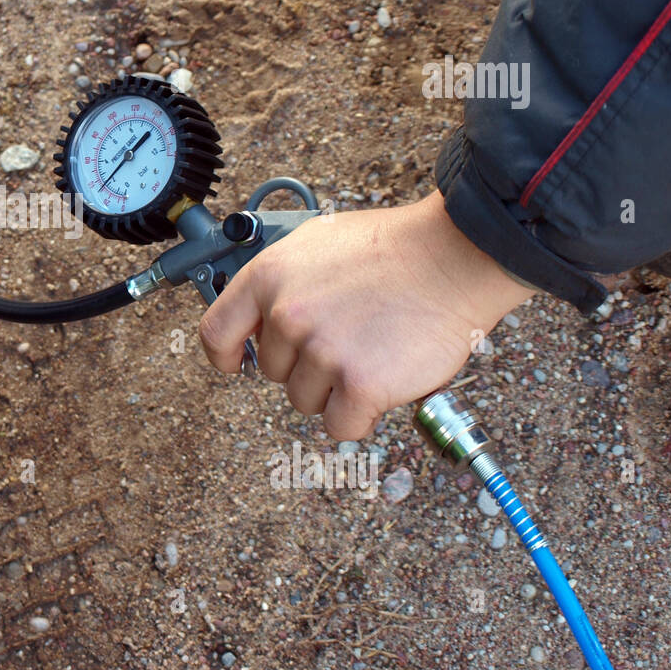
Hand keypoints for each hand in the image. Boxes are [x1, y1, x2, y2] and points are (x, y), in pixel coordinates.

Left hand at [198, 190, 533, 439]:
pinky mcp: (361, 384)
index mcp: (268, 278)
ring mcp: (323, 351)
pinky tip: (382, 383)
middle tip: (348, 338)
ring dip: (335, 389)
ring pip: (305, 401)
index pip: (217, 333)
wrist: (452, 257)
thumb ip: (281, 283)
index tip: (237, 365)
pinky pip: (341, 425)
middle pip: (274, 372)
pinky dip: (360, 414)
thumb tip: (261, 317)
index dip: (226, 356)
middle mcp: (287, 315)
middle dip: (306, 365)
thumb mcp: (315, 244)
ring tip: (371, 350)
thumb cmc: (392, 248)